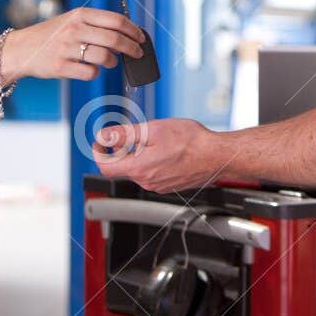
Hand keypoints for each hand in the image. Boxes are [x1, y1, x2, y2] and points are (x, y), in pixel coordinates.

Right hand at [2, 7, 145, 82]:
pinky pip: (90, 73)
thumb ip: (96, 25)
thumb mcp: (72, 21)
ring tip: (110, 62)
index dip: (133, 30)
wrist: (21, 49)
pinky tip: (90, 69)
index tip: (141, 38)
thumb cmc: (51, 36)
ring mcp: (66, 48)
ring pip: (105, 57)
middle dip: (131, 48)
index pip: (116, 20)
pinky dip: (95, 73)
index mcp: (80, 14)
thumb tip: (127, 35)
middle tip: (137, 54)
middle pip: (114, 39)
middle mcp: (74, 29)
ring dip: (113, 62)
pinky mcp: (60, 66)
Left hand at [93, 117, 221, 192]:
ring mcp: (158, 185)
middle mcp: (147, 181)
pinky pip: (152, 174)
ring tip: (153, 139)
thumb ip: (124, 134)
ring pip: (138, 170)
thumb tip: (104, 135)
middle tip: (129, 133)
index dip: (98, 153)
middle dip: (120, 150)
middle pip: (122, 167)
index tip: (100, 143)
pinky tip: (165, 149)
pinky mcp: (169, 185)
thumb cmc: (191, 142)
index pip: (105, 167)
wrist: (216, 156)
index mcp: (139, 168)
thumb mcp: (152, 129)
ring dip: (137, 155)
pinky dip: (151, 161)